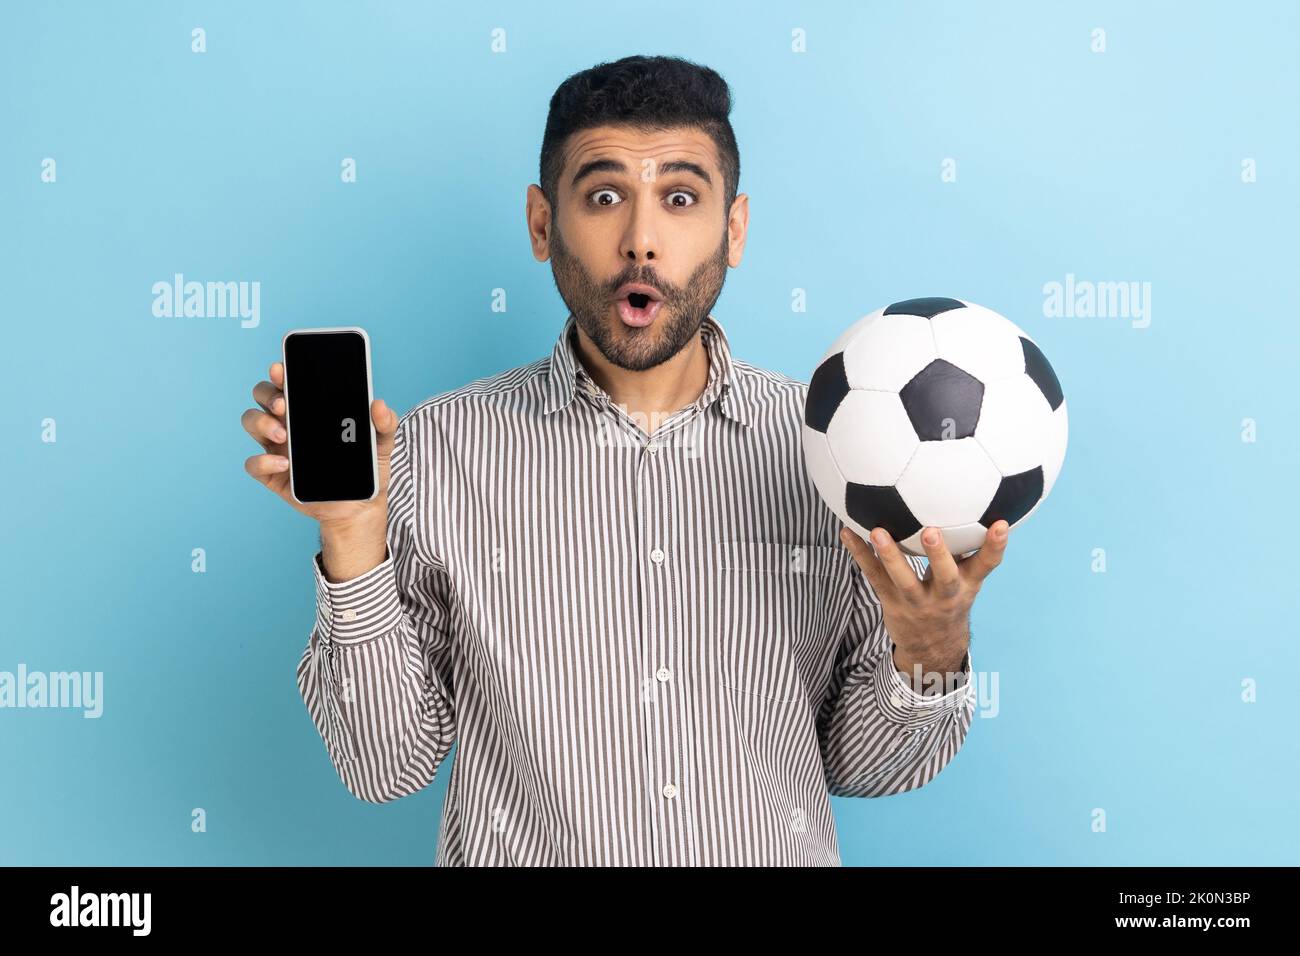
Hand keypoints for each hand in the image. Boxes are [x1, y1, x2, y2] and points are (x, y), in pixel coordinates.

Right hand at [241, 360, 398, 530]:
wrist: (361, 507)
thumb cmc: (367, 469)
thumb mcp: (382, 444)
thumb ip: (385, 423)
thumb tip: (379, 405)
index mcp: (310, 409)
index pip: (287, 381)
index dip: (279, 371)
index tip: (281, 369)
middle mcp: (289, 423)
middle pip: (263, 395)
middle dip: (268, 394)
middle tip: (285, 404)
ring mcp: (277, 448)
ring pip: (251, 421)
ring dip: (261, 422)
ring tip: (283, 434)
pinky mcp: (274, 475)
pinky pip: (253, 464)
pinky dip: (262, 461)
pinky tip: (284, 464)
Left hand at [839, 521, 1009, 689]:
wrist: (932, 648)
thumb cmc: (950, 599)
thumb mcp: (966, 579)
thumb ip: (967, 547)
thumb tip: (972, 504)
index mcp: (967, 584)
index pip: (987, 565)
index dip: (995, 546)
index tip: (1001, 525)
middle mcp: (944, 595)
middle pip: (944, 576)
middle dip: (938, 555)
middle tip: (932, 531)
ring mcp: (916, 601)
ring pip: (902, 579)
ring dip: (889, 555)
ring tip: (877, 532)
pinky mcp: (890, 601)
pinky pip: (873, 575)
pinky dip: (859, 553)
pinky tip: (846, 532)